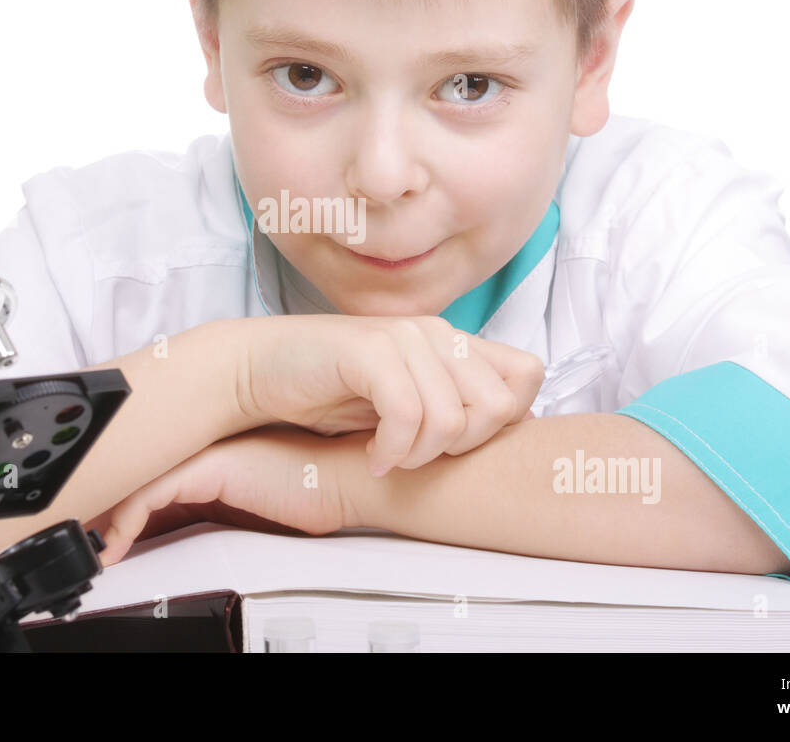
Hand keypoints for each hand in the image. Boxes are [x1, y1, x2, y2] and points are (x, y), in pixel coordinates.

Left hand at [98, 426, 351, 565]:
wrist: (346, 479)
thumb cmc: (319, 492)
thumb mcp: (262, 509)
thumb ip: (225, 517)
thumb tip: (190, 545)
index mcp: (215, 460)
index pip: (153, 479)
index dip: (122, 505)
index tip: (101, 533)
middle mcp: (203, 453)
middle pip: (138, 477)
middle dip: (103, 506)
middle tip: (78, 536)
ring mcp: (202, 457)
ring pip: (134, 483)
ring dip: (106, 516)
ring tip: (89, 548)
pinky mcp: (205, 469)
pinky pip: (145, 496)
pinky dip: (122, 524)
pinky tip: (113, 549)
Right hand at [239, 314, 543, 474]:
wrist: (260, 371)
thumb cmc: (332, 392)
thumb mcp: (407, 401)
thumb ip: (455, 405)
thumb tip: (518, 426)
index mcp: (452, 341)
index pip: (528, 375)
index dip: (506, 421)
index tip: (458, 444)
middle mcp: (436, 332)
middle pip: (498, 406)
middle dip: (461, 448)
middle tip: (417, 456)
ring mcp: (403, 336)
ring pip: (452, 418)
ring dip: (419, 454)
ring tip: (389, 456)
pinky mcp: (369, 350)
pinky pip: (407, 415)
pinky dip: (391, 450)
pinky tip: (372, 458)